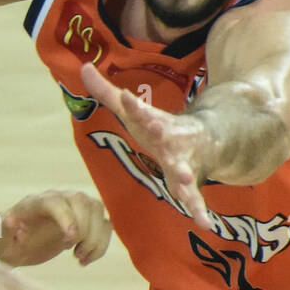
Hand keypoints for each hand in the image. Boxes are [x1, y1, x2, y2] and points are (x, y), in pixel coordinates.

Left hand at [0, 189, 112, 266]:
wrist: (13, 244)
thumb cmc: (3, 240)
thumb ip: (3, 229)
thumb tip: (9, 221)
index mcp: (35, 203)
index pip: (56, 202)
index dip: (67, 217)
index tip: (71, 239)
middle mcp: (58, 200)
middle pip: (83, 202)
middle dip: (85, 229)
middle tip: (73, 252)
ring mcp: (73, 209)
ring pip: (98, 211)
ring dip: (96, 238)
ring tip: (79, 257)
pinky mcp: (84, 222)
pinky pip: (105, 226)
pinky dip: (100, 245)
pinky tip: (84, 260)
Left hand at [81, 62, 214, 229]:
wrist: (204, 139)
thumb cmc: (158, 127)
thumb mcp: (133, 111)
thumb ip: (107, 93)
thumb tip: (84, 66)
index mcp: (155, 122)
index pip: (141, 111)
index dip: (132, 104)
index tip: (123, 96)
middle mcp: (172, 140)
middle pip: (166, 136)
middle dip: (162, 132)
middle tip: (157, 129)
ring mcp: (184, 162)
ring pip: (185, 169)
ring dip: (185, 176)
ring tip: (185, 185)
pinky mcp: (190, 183)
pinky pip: (196, 199)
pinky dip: (200, 210)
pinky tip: (205, 224)